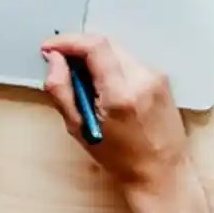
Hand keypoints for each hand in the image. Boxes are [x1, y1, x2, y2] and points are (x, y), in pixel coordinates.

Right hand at [42, 34, 209, 212]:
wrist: (161, 171)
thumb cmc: (123, 159)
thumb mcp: (80, 130)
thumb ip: (62, 91)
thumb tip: (54, 61)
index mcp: (121, 94)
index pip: (94, 46)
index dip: (68, 41)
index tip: (52, 47)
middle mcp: (142, 79)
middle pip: (104, 44)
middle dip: (79, 50)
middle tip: (64, 68)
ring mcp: (156, 76)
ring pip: (116, 51)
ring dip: (96, 60)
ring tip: (89, 87)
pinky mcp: (161, 77)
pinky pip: (129, 61)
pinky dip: (112, 68)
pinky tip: (109, 91)